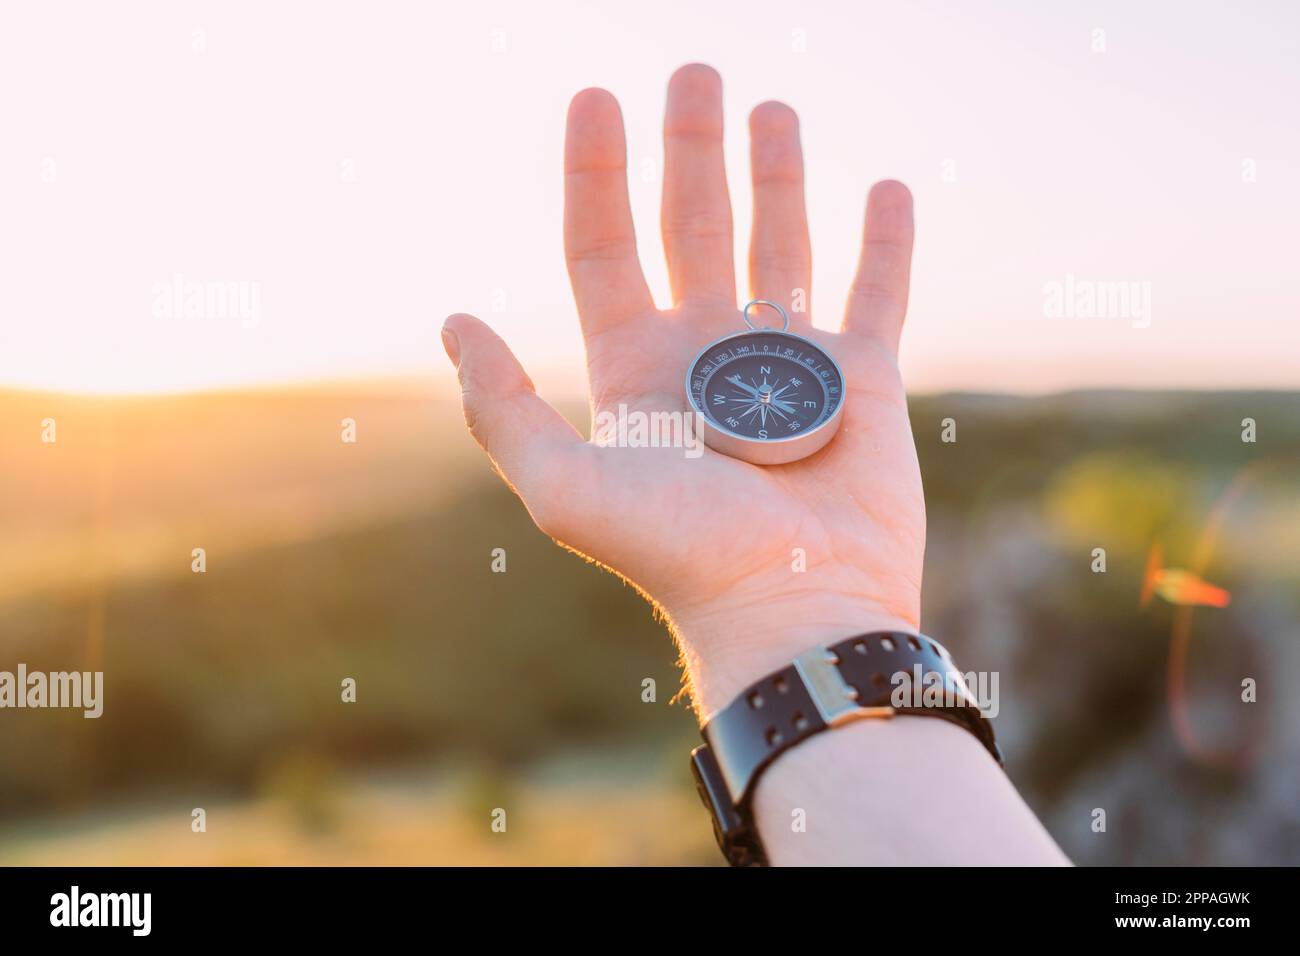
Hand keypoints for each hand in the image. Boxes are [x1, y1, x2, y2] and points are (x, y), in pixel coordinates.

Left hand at [444, 64, 922, 718]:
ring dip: (777, 175)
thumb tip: (455, 322)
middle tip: (693, 71)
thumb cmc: (680, 557)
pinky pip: (877, 292)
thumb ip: (505, 409)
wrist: (795, 610)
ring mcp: (787, 361)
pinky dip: (884, 241)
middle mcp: (706, 353)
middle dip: (690, 148)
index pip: (605, 248)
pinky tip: (885, 187)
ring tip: (771, 109)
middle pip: (692, 226)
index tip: (595, 95)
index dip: (595, 174)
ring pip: (780, 243)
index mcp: (635, 369)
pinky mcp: (863, 379)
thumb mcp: (565, 489)